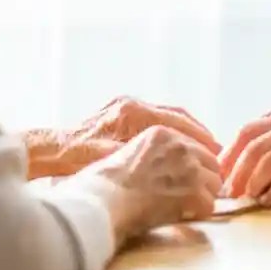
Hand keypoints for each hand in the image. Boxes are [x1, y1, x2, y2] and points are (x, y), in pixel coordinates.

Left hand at [24, 97, 219, 179]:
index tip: (215, 151)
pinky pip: (158, 119)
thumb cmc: (76, 158)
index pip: (175, 121)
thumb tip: (167, 166)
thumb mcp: (108, 159)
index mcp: (131, 112)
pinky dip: (173, 131)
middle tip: (218, 150)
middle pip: (176, 114)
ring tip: (206, 149)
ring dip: (188, 131)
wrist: (52, 149)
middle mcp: (132, 104)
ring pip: (169, 115)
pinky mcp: (124, 113)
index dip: (197, 137)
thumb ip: (137, 157)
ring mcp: (128, 106)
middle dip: (199, 133)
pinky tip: (181, 146)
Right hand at [66, 125, 221, 239]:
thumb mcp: (122, 153)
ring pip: (215, 183)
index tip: (198, 173)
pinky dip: (198, 214)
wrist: (99, 204)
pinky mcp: (192, 191)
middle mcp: (178, 145)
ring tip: (186, 209)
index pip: (196, 142)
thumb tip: (160, 168)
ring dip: (203, 197)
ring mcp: (188, 167)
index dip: (198, 161)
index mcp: (160, 133)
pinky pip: (209, 205)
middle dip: (204, 179)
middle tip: (192, 195)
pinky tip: (184, 218)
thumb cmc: (99, 186)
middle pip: (211, 161)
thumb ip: (148, 154)